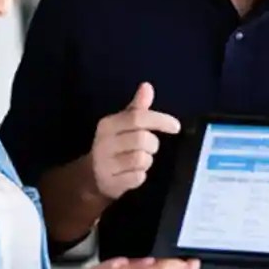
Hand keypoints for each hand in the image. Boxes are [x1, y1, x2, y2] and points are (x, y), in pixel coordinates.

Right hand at [89, 83, 180, 199]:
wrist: (93, 176)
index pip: (137, 118)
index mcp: (108, 124)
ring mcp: (106, 164)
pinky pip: (138, 177)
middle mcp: (104, 142)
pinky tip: (133, 173)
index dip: (159, 120)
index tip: (176, 126)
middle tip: (149, 147)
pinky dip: (141, 175)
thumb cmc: (114, 146)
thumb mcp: (122, 125)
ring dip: (147, 160)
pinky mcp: (111, 182)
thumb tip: (147, 86)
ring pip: (142, 159)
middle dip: (152, 144)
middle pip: (142, 139)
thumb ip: (137, 108)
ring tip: (139, 160)